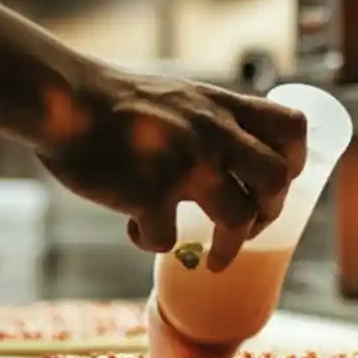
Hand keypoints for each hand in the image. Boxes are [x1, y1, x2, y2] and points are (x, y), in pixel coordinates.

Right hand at [37, 66, 306, 270]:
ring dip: (230, 247)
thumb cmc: (113, 103)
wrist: (63, 99)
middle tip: (251, 228)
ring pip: (239, 218)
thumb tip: (231, 157)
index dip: (295, 162)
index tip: (274, 183)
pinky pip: (168, 239)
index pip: (292, 128)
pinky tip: (137, 230)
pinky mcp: (151, 194)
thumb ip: (208, 121)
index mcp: (222, 107)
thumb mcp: (178, 97)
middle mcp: (214, 133)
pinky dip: (153, 242)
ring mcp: (186, 164)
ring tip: (215, 259)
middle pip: (277, 180)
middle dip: (271, 213)